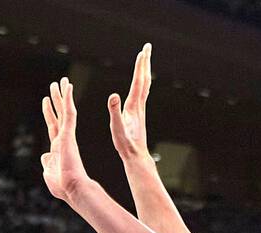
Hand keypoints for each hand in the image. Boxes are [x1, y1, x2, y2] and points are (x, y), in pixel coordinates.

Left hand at [41, 77, 89, 203]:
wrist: (72, 188)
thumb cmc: (62, 186)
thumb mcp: (49, 173)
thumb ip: (47, 162)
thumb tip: (44, 156)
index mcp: (57, 148)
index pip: (52, 126)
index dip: (49, 113)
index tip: (46, 101)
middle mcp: (62, 139)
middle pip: (59, 115)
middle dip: (57, 99)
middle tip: (55, 84)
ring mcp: (66, 136)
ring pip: (64, 110)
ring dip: (62, 95)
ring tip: (61, 81)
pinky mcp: (68, 134)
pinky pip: (69, 113)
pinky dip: (68, 99)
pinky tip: (68, 86)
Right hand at [108, 43, 151, 163]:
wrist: (136, 157)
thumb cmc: (125, 145)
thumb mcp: (117, 129)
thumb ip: (114, 112)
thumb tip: (113, 96)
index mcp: (133, 106)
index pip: (138, 82)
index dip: (140, 67)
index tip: (142, 52)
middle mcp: (139, 105)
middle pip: (144, 79)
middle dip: (145, 62)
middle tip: (147, 47)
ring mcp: (140, 110)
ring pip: (145, 85)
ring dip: (145, 70)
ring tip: (145, 59)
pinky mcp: (138, 114)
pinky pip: (142, 93)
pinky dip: (143, 82)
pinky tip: (142, 82)